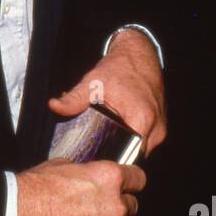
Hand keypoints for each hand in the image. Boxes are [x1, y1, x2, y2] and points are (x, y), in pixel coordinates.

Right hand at [15, 157, 146, 215]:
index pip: (138, 179)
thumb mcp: (61, 166)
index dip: (130, 182)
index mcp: (109, 179)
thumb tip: (87, 179)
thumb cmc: (33, 188)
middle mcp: (114, 208)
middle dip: (115, 208)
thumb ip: (84, 174)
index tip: (125, 186)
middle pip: (130, 208)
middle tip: (94, 210)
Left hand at [48, 29, 167, 156]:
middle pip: (132, 155)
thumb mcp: (93, 83)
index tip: (94, 160)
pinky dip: (132, 139)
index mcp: (141, 120)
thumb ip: (74, 99)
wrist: (140, 54)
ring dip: (124, 147)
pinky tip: (118, 133)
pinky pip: (145, 142)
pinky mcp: (160, 126)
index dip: (110, 159)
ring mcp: (160, 129)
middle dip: (114, 155)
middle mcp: (156, 128)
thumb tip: (55, 106)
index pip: (127, 155)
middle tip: (95, 152)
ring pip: (139, 150)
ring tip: (105, 141)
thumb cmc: (120, 68)